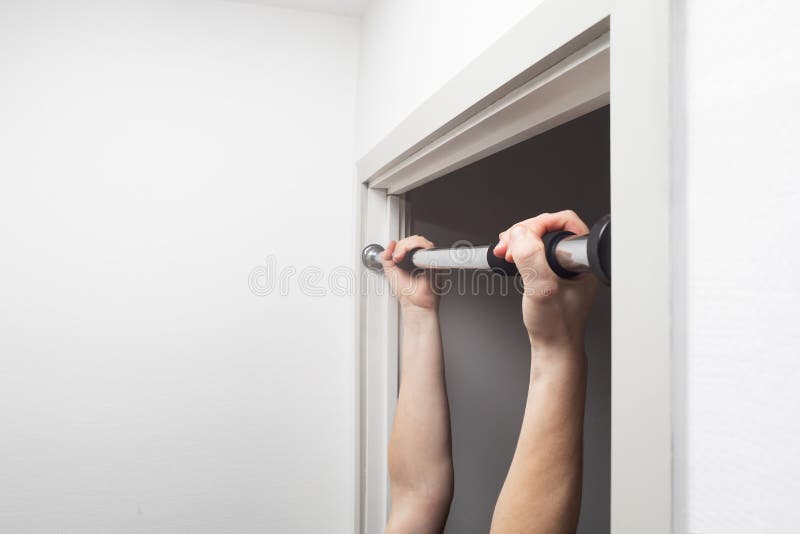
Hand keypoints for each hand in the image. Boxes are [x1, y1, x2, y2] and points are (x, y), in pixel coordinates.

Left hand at [381, 235, 439, 310]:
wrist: (414, 303)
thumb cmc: (406, 292)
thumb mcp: (390, 271)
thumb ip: (386, 257)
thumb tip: (390, 243)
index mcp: (410, 259)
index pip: (407, 242)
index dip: (400, 245)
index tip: (395, 256)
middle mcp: (420, 258)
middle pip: (413, 239)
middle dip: (402, 246)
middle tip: (396, 258)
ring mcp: (427, 259)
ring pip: (419, 241)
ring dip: (406, 246)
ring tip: (400, 258)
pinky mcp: (433, 261)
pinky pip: (428, 248)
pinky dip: (417, 248)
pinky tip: (409, 258)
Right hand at [494, 210, 596, 350]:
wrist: (553, 348)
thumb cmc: (555, 326)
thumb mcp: (541, 289)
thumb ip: (531, 258)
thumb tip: (519, 233)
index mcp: (581, 260)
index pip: (563, 222)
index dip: (537, 225)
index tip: (519, 237)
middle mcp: (574, 261)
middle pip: (548, 228)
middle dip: (523, 232)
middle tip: (506, 247)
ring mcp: (563, 268)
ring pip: (540, 240)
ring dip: (519, 242)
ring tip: (504, 253)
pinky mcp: (552, 274)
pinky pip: (535, 253)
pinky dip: (520, 253)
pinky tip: (511, 260)